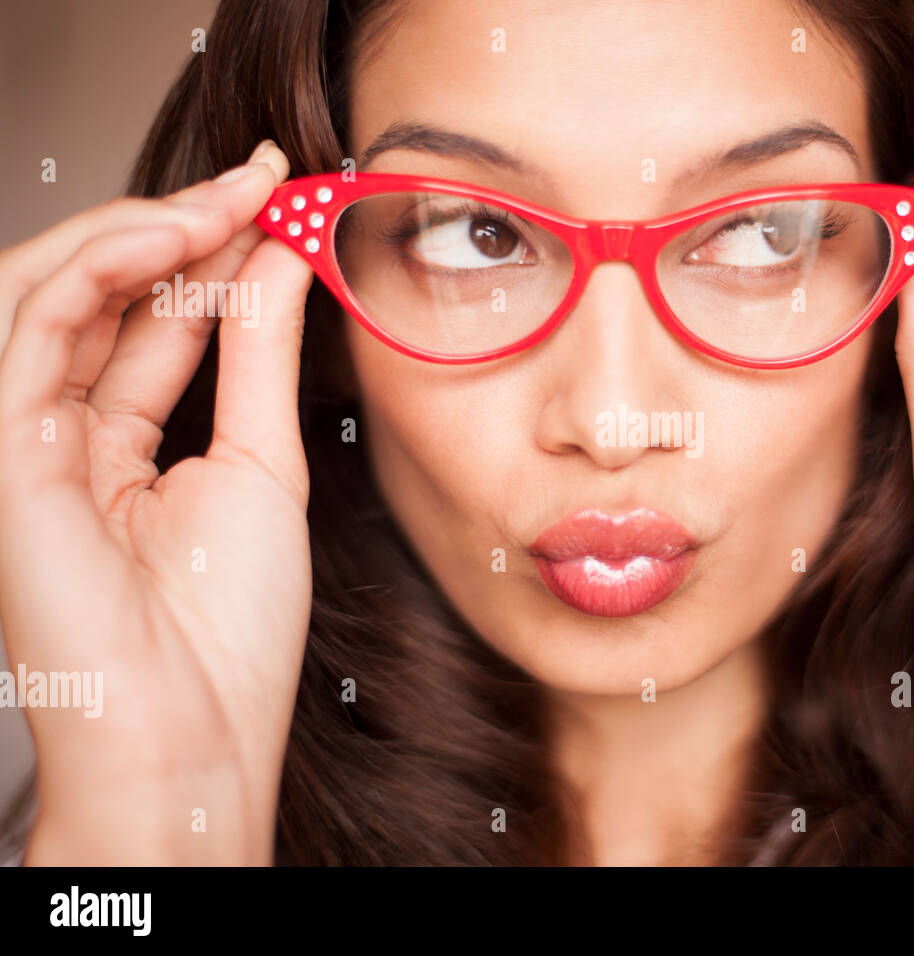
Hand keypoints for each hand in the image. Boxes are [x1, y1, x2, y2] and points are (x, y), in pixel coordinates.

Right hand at [0, 141, 314, 863]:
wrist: (193, 728)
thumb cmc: (227, 627)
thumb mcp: (261, 463)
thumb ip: (256, 354)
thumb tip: (279, 258)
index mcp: (120, 450)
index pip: (156, 323)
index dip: (212, 253)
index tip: (279, 197)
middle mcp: (61, 436)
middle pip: (104, 298)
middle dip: (181, 226)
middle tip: (261, 180)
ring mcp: (20, 440)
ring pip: (51, 293)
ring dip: (141, 232)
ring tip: (225, 199)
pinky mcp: (0, 448)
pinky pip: (32, 327)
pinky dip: (99, 269)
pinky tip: (173, 236)